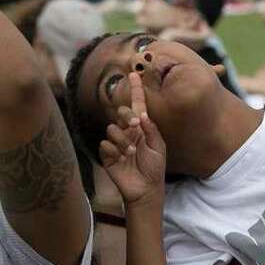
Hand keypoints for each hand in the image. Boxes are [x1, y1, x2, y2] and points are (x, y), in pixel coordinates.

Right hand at [97, 73, 167, 204]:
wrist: (146, 189)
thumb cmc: (154, 168)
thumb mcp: (159, 147)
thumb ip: (152, 130)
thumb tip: (142, 114)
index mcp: (141, 128)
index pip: (137, 106)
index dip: (136, 91)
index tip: (134, 75)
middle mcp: (127, 132)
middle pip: (121, 113)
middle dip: (126, 115)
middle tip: (136, 124)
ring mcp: (116, 143)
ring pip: (112, 129)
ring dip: (123, 139)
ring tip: (132, 152)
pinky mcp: (107, 155)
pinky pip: (105, 144)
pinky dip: (114, 150)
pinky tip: (122, 158)